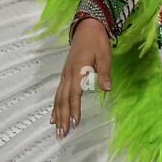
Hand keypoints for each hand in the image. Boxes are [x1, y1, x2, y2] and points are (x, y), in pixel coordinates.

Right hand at [51, 17, 112, 139]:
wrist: (86, 27)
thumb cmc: (97, 41)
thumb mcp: (105, 55)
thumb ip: (105, 72)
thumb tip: (107, 88)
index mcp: (78, 70)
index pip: (75, 93)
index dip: (75, 108)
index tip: (75, 123)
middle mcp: (68, 74)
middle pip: (63, 99)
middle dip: (63, 118)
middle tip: (62, 135)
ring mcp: (65, 75)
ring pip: (58, 98)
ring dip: (57, 115)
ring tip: (56, 130)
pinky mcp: (65, 75)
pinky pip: (58, 93)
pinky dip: (55, 106)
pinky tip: (53, 117)